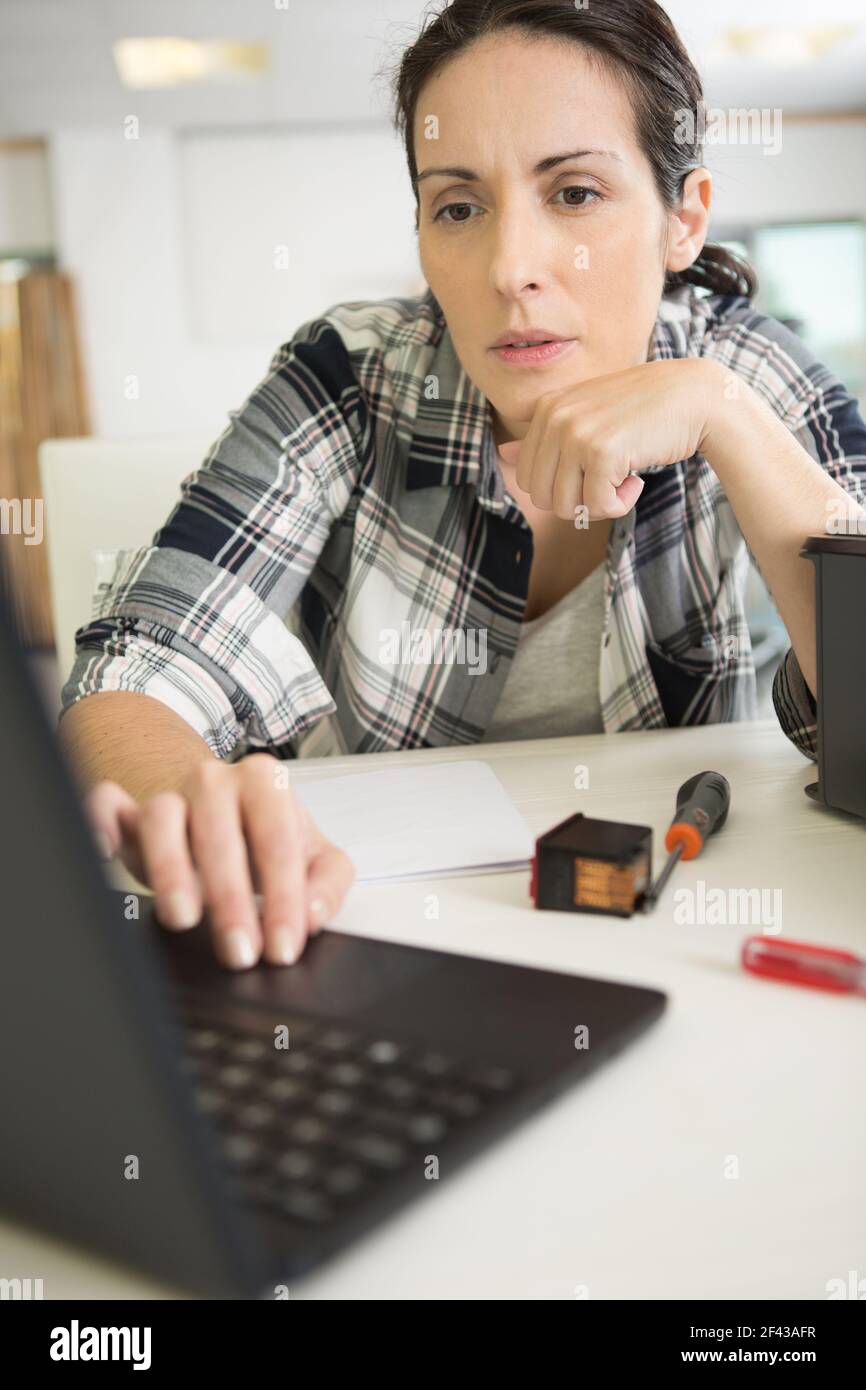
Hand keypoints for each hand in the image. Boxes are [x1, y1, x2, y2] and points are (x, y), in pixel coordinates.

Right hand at [83, 754, 355, 969]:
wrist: (224, 810)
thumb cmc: (268, 837)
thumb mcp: (314, 856)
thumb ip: (326, 884)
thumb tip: (312, 914)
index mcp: (266, 784)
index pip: (277, 839)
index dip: (283, 896)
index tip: (283, 946)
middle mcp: (216, 781)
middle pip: (220, 833)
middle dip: (231, 899)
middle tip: (240, 951)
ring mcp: (170, 793)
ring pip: (162, 819)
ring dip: (171, 869)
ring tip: (185, 918)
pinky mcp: (130, 811)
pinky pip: (107, 804)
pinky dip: (102, 822)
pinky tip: (107, 850)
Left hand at [496, 358, 720, 521]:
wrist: (694, 396)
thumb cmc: (643, 408)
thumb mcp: (588, 414)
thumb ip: (545, 435)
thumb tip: (505, 455)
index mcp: (547, 409)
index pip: (527, 477)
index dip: (561, 489)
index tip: (592, 473)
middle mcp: (556, 418)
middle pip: (541, 497)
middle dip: (575, 502)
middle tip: (606, 483)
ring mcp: (576, 434)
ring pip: (566, 506)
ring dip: (598, 505)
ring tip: (622, 480)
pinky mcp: (600, 453)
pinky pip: (597, 506)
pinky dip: (620, 505)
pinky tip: (637, 481)